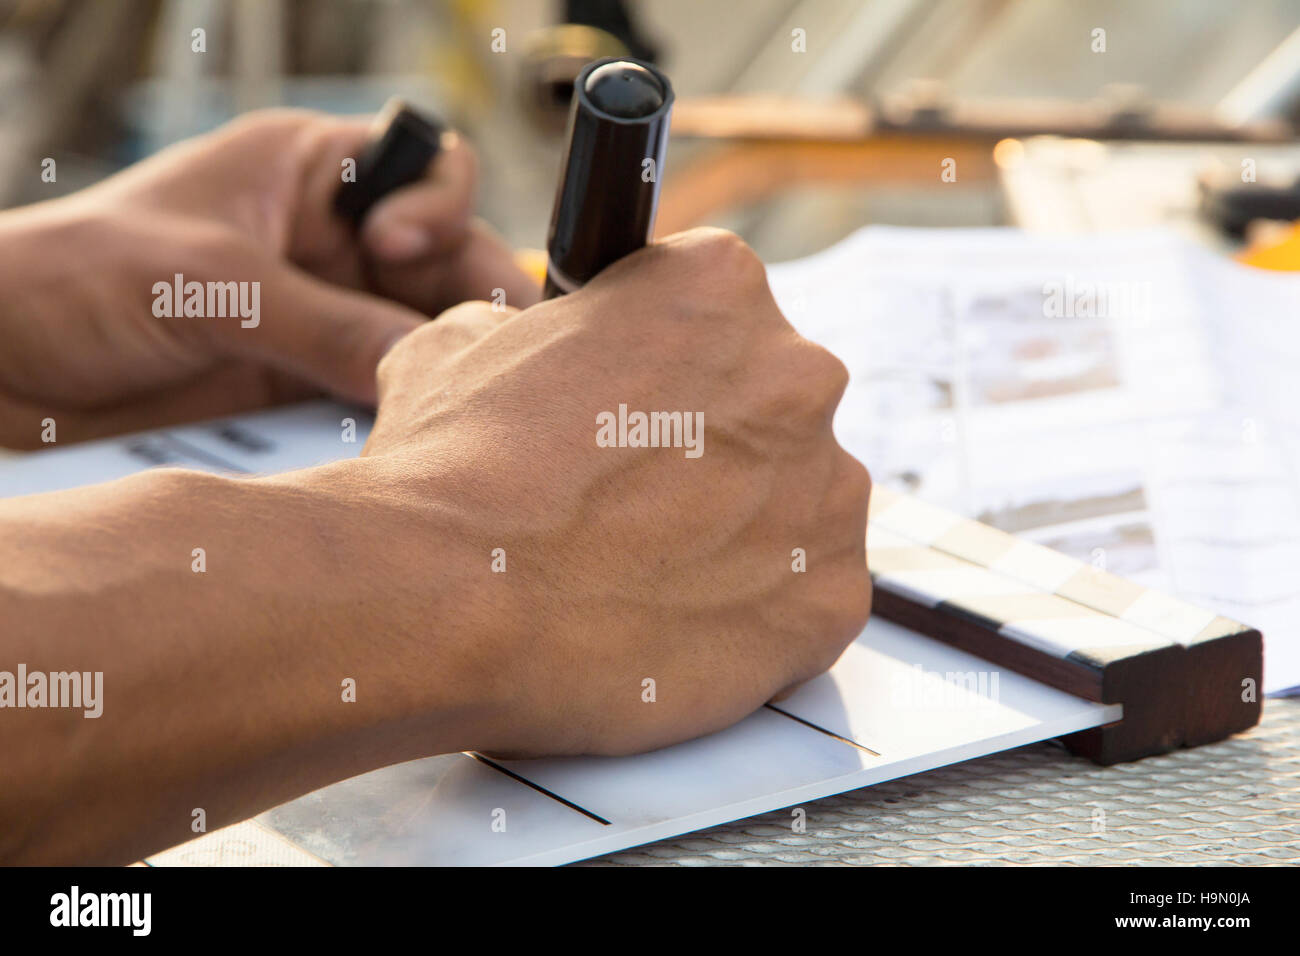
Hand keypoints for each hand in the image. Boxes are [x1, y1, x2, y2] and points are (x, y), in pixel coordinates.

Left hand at [0, 108, 537, 447]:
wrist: (1, 374)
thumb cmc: (71, 279)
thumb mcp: (207, 281)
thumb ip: (323, 322)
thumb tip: (427, 364)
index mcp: (310, 175)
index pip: (426, 171)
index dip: (439, 207)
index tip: (399, 250)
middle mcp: (332, 246)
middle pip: (445, 267)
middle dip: (468, 308)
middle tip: (479, 359)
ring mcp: (326, 322)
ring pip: (424, 341)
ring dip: (442, 371)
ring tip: (452, 407)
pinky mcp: (309, 391)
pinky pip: (383, 401)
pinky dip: (404, 420)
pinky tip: (408, 438)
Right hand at [361, 228, 871, 756]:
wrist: (452, 600)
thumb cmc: (453, 472)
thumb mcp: (466, 341)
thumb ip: (539, 328)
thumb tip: (541, 348)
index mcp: (720, 285)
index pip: (718, 311)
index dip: (667, 367)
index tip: (635, 409)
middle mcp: (799, 374)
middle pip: (774, 408)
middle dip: (714, 448)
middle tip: (634, 499)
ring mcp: (828, 491)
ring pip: (798, 504)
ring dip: (741, 529)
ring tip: (647, 571)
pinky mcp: (830, 598)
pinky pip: (806, 598)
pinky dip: (756, 615)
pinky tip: (679, 622)